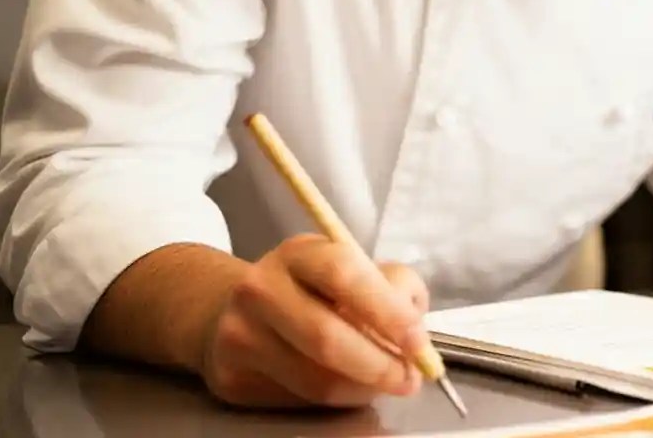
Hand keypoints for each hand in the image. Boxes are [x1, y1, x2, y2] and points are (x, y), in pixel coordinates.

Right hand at [199, 234, 429, 407]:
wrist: (237, 311)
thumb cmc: (315, 289)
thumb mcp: (355, 266)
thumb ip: (393, 288)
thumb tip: (414, 335)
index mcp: (298, 253)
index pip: (343, 274)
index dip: (387, 311)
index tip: (418, 341)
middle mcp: (261, 290)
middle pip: (326, 336)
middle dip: (380, 365)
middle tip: (411, 378)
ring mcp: (240, 336)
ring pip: (316, 378)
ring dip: (364, 387)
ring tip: (387, 382)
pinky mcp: (234, 378)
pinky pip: (301, 398)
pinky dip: (340, 397)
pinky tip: (353, 385)